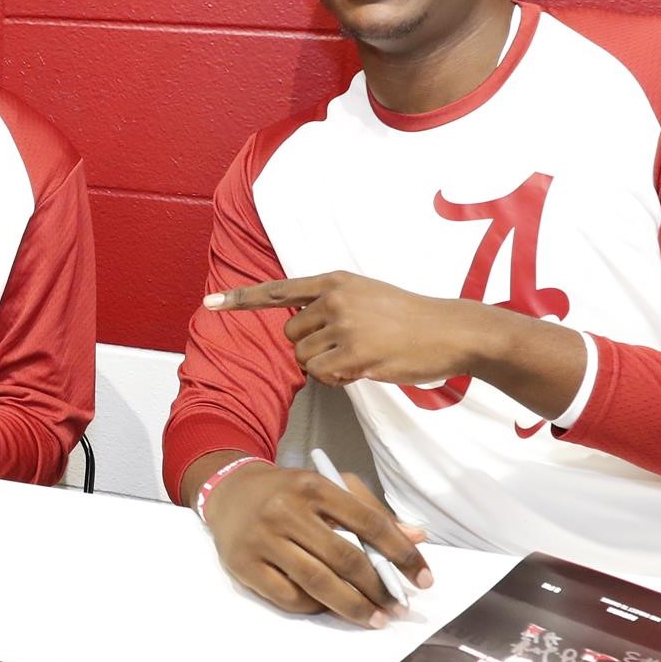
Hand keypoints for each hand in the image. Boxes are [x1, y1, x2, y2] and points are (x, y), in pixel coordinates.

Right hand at [202, 459, 429, 626]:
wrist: (229, 492)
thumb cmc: (289, 492)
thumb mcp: (328, 487)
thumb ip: (371, 511)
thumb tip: (416, 538)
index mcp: (314, 486)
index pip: (369, 522)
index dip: (402, 553)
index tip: (423, 578)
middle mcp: (287, 510)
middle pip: (345, 558)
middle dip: (379, 587)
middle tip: (398, 607)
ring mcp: (263, 539)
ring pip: (317, 582)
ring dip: (353, 606)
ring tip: (375, 618)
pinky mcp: (244, 565)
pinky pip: (288, 597)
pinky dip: (314, 607)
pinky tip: (329, 608)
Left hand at [206, 271, 481, 387]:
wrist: (450, 330)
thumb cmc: (410, 318)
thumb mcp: (366, 295)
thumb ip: (331, 305)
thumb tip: (299, 330)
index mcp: (335, 281)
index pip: (278, 291)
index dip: (241, 299)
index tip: (210, 303)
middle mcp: (334, 298)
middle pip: (291, 337)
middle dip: (312, 350)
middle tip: (349, 347)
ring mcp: (344, 325)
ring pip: (305, 360)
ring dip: (326, 368)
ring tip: (362, 356)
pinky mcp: (355, 352)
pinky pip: (323, 376)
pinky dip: (338, 380)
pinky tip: (364, 369)